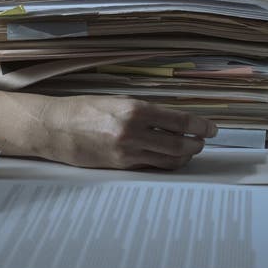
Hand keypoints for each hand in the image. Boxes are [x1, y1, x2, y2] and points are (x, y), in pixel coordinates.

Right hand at [42, 95, 217, 169]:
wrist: (55, 127)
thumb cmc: (83, 110)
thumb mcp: (115, 102)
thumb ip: (142, 111)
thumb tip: (171, 120)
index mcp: (133, 109)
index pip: (177, 119)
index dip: (199, 125)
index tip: (212, 128)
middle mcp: (133, 131)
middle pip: (178, 143)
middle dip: (196, 143)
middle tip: (204, 140)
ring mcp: (127, 151)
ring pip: (168, 158)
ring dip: (184, 155)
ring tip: (191, 149)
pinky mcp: (120, 166)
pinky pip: (152, 166)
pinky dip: (166, 163)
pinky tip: (171, 159)